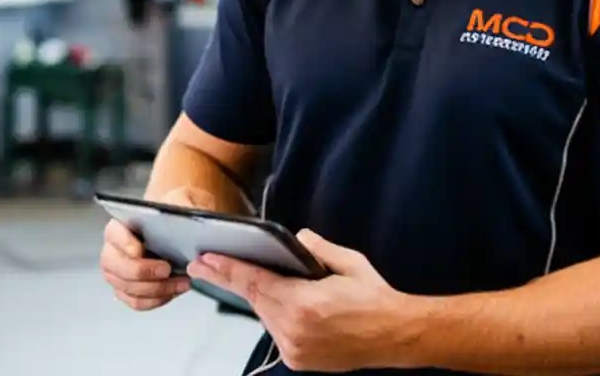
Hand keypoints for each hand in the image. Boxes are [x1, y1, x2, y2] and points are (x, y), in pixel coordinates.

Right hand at [100, 186, 214, 310]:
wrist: (177, 229)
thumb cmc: (174, 215)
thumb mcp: (181, 201)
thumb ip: (182, 204)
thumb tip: (190, 214)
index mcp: (120, 225)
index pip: (113, 234)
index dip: (124, 243)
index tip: (140, 249)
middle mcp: (113, 250)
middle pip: (115, 266)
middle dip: (142, 271)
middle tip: (166, 269)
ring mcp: (118, 273)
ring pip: (128, 288)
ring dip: (156, 289)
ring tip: (181, 282)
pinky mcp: (129, 290)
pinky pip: (137, 302)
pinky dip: (157, 299)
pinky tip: (174, 290)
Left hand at [186, 229, 414, 372]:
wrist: (395, 336)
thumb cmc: (375, 299)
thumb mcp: (349, 262)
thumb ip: (316, 247)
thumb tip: (296, 240)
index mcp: (304, 304)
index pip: (255, 282)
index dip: (227, 270)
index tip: (205, 261)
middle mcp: (294, 330)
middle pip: (254, 299)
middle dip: (230, 280)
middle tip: (204, 265)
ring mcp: (294, 349)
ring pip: (264, 315)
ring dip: (258, 297)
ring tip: (248, 278)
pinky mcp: (298, 360)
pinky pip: (276, 331)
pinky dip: (275, 314)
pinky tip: (279, 302)